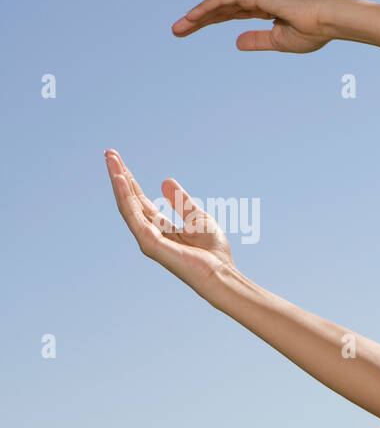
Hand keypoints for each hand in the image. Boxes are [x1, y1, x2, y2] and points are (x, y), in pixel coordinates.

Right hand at [105, 149, 235, 299]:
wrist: (221, 274)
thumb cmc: (213, 252)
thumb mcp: (197, 217)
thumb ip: (181, 201)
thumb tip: (165, 181)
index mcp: (161, 228)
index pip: (140, 201)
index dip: (130, 181)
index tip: (120, 160)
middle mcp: (150, 233)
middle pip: (130, 200)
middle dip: (119, 176)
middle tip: (109, 153)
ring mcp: (148, 239)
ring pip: (127, 206)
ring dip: (118, 182)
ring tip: (111, 159)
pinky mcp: (150, 244)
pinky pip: (134, 216)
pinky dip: (126, 197)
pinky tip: (121, 179)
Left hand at [172, 0, 333, 52]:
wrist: (328, 22)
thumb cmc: (312, 31)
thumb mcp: (278, 41)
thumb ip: (257, 40)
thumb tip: (235, 42)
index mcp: (264, 5)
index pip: (231, 12)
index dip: (211, 21)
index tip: (192, 31)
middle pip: (220, 6)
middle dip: (198, 18)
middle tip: (177, 30)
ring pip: (219, 2)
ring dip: (197, 14)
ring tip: (179, 28)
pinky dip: (207, 8)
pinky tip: (192, 17)